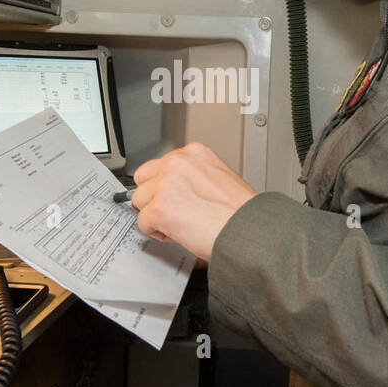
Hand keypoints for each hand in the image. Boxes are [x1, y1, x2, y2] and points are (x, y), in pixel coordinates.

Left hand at [130, 142, 258, 265]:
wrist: (247, 231)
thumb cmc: (240, 213)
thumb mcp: (219, 178)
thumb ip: (193, 177)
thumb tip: (177, 189)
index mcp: (194, 153)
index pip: (161, 164)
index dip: (165, 185)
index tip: (174, 196)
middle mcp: (177, 163)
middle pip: (143, 179)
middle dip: (153, 196)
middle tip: (172, 211)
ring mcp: (166, 184)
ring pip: (139, 201)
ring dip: (154, 215)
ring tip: (178, 223)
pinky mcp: (159, 208)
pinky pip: (143, 223)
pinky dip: (157, 232)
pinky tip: (177, 233)